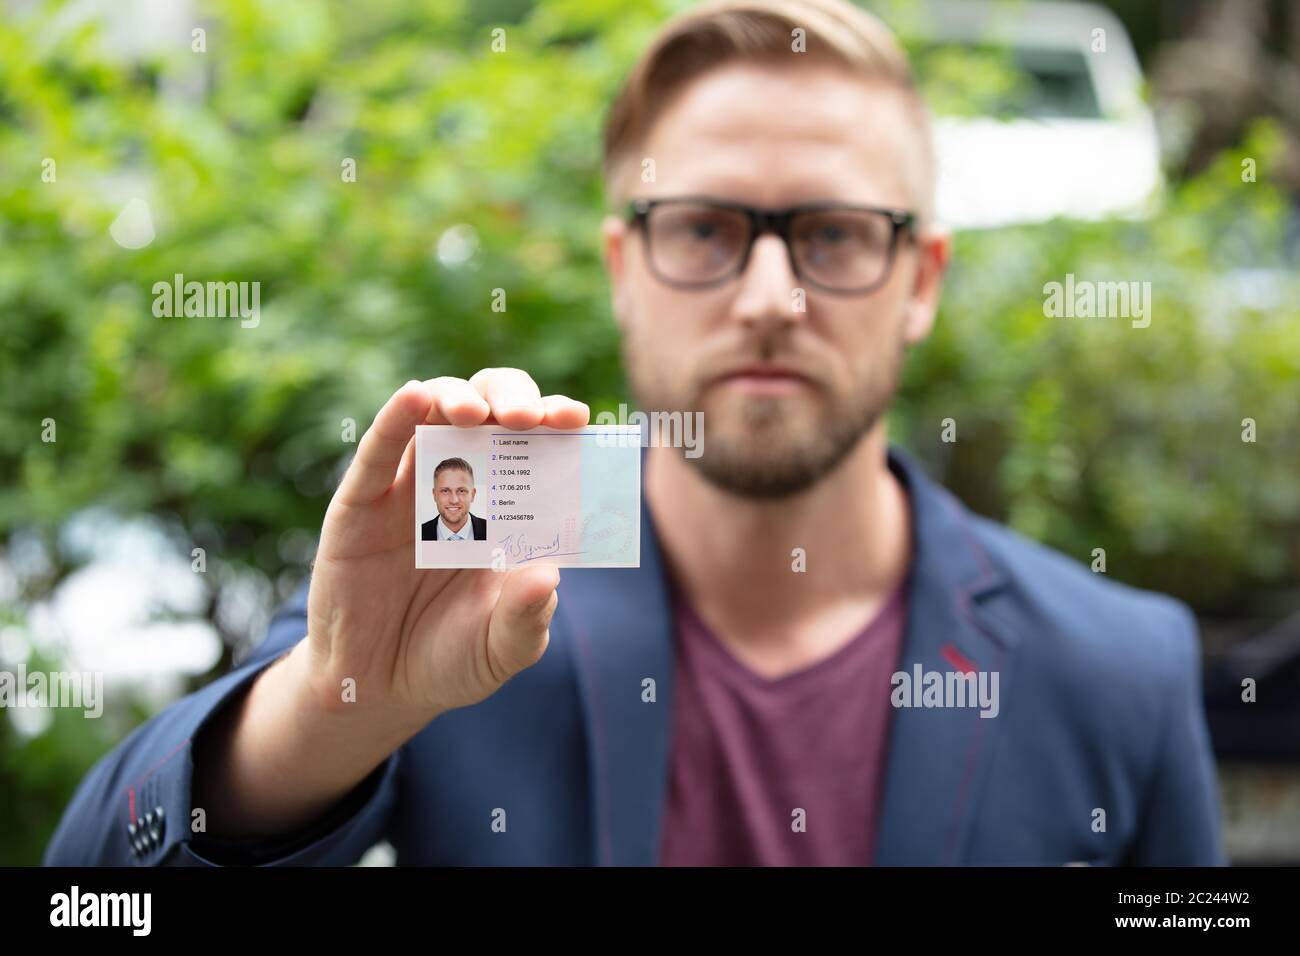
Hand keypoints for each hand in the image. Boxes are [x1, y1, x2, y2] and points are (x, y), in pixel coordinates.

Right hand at [305, 369, 589, 729]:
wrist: (378, 688)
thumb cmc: (451, 658)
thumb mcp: (501, 649)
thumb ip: (526, 618)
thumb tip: (548, 576)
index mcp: (511, 507)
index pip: (539, 444)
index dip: (556, 422)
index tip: (577, 420)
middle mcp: (465, 483)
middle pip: (490, 410)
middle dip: (513, 398)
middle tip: (527, 417)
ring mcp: (412, 486)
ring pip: (434, 414)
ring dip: (458, 398)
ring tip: (474, 413)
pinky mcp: (362, 501)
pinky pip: (379, 449)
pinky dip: (396, 416)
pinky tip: (415, 397)